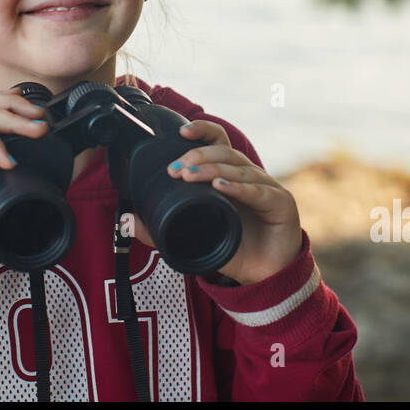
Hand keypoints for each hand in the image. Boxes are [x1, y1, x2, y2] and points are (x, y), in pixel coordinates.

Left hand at [129, 121, 301, 284]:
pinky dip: (239, 188)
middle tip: (176, 169)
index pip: (219, 142)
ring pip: (240, 169)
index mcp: (231, 175)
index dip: (203, 131)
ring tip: (191, 176)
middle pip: (227, 152)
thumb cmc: (234, 249)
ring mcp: (267, 188)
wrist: (265, 277)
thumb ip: (160, 230)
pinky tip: (221, 187)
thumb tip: (127, 221)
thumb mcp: (193, 238)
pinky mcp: (282, 204)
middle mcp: (250, 176)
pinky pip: (259, 192)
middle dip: (199, 155)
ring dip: (213, 169)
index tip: (182, 132)